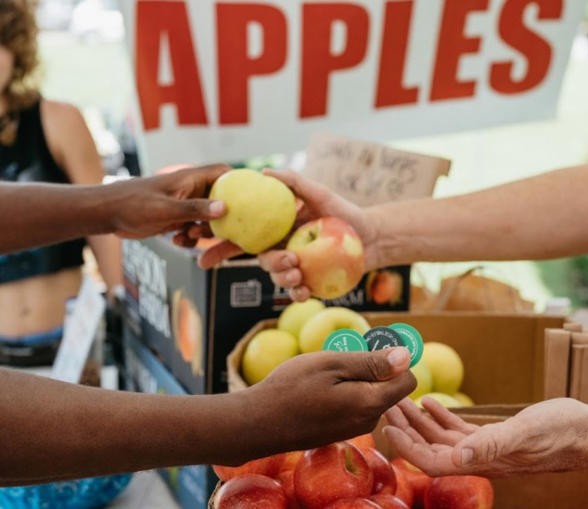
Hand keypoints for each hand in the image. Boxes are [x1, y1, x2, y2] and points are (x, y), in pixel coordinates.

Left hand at [105, 164, 228, 239]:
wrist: (106, 214)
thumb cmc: (132, 205)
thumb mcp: (165, 209)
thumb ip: (195, 209)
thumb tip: (225, 208)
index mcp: (191, 179)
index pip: (224, 173)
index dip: (239, 182)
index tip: (249, 199)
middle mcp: (191, 190)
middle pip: (221, 198)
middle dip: (222, 217)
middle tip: (215, 230)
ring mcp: (184, 204)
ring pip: (209, 216)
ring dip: (205, 231)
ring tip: (190, 237)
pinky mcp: (177, 217)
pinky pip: (195, 227)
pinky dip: (191, 236)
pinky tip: (178, 241)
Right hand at [197, 170, 378, 300]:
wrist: (372, 234)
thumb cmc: (344, 212)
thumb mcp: (319, 192)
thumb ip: (293, 182)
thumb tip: (262, 172)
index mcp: (276, 230)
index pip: (243, 239)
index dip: (220, 247)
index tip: (203, 255)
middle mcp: (283, 249)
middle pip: (262, 261)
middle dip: (269, 263)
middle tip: (286, 259)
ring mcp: (297, 267)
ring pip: (278, 277)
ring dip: (284, 277)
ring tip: (301, 270)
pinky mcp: (311, 282)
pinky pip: (297, 292)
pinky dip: (298, 293)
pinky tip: (305, 290)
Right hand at [231, 347, 415, 462]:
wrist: (258, 423)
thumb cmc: (291, 387)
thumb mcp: (332, 364)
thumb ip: (372, 362)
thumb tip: (407, 356)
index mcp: (370, 403)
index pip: (407, 379)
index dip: (395, 359)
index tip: (371, 346)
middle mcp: (369, 421)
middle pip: (390, 387)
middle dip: (374, 368)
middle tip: (340, 357)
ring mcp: (355, 429)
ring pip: (372, 395)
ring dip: (358, 380)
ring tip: (326, 374)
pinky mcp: (342, 432)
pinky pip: (356, 406)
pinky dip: (347, 393)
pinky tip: (320, 389)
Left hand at [383, 397, 587, 476]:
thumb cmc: (563, 432)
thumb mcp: (527, 431)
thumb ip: (492, 444)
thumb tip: (458, 459)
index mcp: (484, 462)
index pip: (434, 461)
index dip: (407, 447)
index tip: (386, 426)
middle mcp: (481, 459)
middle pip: (432, 449)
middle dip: (407, 430)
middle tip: (385, 404)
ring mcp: (488, 449)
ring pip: (443, 439)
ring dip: (420, 422)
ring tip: (401, 399)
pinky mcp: (496, 437)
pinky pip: (460, 431)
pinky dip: (442, 417)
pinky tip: (430, 402)